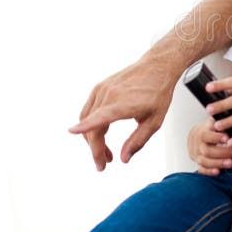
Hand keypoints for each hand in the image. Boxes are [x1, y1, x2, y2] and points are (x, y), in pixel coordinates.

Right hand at [69, 56, 178, 170]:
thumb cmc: (158, 92)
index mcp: (124, 103)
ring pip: (87, 119)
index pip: (102, 116)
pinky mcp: (100, 87)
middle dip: (96, 149)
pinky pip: (89, 109)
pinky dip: (91, 124)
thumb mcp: (154, 121)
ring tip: (106, 152)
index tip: (73, 131)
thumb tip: (123, 159)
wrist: (157, 67)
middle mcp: (110, 95)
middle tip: (104, 164)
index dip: (86, 125)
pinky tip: (101, 133)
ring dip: (92, 138)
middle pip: (93, 127)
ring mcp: (102, 89)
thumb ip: (138, 141)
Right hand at [187, 118, 231, 175]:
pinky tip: (218, 172)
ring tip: (231, 163)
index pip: (206, 135)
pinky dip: (209, 171)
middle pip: (207, 150)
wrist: (198, 133)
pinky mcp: (197, 162)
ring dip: (218, 163)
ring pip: (204, 161)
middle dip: (223, 152)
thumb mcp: (216, 121)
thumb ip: (223, 122)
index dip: (216, 138)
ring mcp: (196, 154)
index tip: (228, 138)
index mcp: (201, 131)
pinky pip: (201, 169)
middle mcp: (197, 144)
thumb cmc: (211, 127)